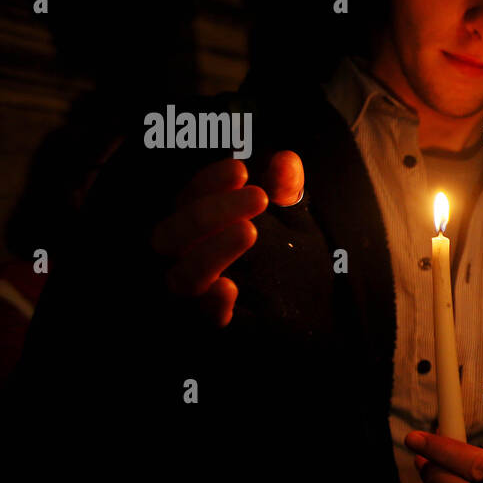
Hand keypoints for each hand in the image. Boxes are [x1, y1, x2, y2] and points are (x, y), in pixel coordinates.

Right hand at [150, 151, 304, 325]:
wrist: (307, 307)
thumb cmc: (286, 252)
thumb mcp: (291, 215)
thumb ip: (286, 188)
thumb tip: (286, 160)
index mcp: (198, 223)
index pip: (189, 196)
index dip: (209, 181)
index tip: (241, 170)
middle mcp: (186, 256)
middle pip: (175, 231)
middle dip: (212, 211)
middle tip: (258, 197)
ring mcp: (197, 291)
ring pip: (184, 275)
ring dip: (212, 251)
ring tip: (249, 231)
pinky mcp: (216, 322)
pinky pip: (204, 316)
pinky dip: (213, 303)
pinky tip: (230, 287)